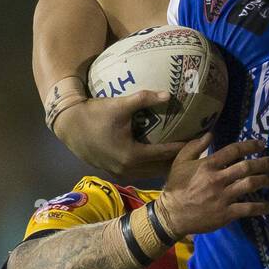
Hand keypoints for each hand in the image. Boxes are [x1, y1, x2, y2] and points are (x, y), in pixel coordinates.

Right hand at [53, 88, 188, 177]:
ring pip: (151, 173)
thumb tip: (169, 94)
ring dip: (166, 166)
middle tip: (196, 152)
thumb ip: (145, 99)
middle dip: (178, 161)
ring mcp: (121, 173)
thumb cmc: (95, 113)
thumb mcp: (120, 105)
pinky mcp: (115, 172)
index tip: (199, 142)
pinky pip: (141, 172)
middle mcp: (128, 169)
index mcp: (132, 155)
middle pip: (161, 168)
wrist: (69, 125)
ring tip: (183, 158)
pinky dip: (153, 167)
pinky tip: (161, 160)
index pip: (165, 154)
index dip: (183, 148)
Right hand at [158, 136, 268, 237]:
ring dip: (265, 180)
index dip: (250, 145)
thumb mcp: (180, 162)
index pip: (234, 150)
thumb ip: (195, 146)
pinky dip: (261, 207)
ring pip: (250, 185)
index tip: (262, 144)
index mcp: (208, 165)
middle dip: (264, 163)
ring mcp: (223, 197)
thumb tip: (210, 133)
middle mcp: (218, 179)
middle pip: (246, 167)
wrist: (172, 214)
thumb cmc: (176, 187)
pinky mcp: (226, 213)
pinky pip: (248, 209)